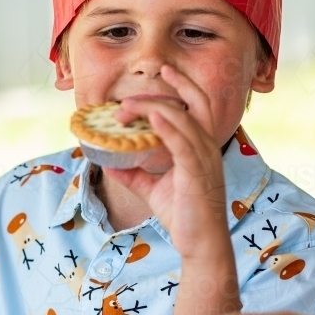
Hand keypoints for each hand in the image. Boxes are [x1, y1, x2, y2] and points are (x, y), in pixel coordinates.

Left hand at [105, 65, 228, 260]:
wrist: (200, 244)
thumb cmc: (183, 215)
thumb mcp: (152, 189)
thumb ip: (133, 173)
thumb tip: (108, 163)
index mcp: (201, 146)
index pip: (197, 105)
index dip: (184, 85)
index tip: (166, 70)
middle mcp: (206, 147)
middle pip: (193, 103)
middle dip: (167, 89)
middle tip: (129, 97)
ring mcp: (204, 158)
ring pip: (182, 119)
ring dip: (152, 108)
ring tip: (126, 108)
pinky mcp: (197, 172)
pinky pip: (183, 142)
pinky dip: (167, 126)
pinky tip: (150, 118)